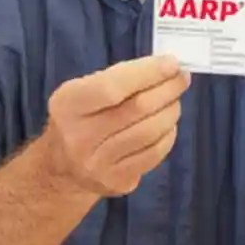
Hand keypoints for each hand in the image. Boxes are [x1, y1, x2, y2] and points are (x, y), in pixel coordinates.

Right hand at [44, 55, 190, 195]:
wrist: (62, 167)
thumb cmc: (81, 118)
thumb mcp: (84, 91)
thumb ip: (120, 78)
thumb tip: (166, 67)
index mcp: (68, 105)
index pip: (112, 86)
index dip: (147, 73)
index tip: (172, 63)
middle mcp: (79, 137)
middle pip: (137, 109)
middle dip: (167, 90)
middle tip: (182, 78)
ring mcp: (98, 163)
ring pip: (149, 132)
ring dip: (170, 111)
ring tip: (174, 101)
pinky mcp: (116, 181)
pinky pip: (153, 154)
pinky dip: (168, 135)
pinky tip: (168, 125)